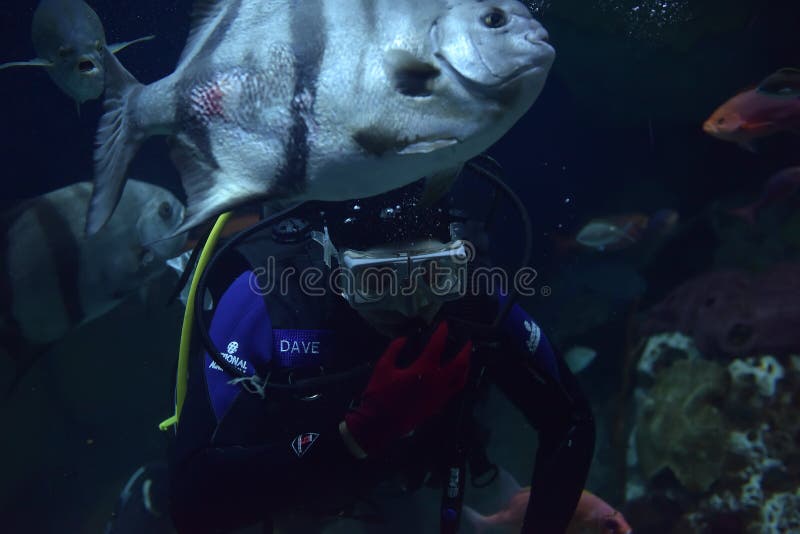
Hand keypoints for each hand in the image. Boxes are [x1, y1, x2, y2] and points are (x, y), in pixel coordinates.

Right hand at [344, 321, 471, 455]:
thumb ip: (394, 350)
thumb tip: (403, 339)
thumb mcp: (383, 367)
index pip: (437, 346)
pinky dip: (458, 381)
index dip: (442, 333)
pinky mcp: (438, 406)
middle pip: (459, 364)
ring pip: (461, 380)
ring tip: (466, 359)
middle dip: (466, 351)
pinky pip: (454, 391)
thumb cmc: (379, 394)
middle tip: (467, 341)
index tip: (445, 324)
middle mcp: (436, 382)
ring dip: (466, 367)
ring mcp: (439, 395)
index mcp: (422, 370)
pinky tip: (455, 377)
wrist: (380, 424)